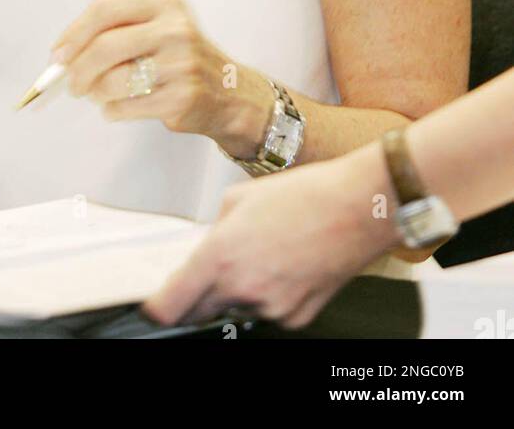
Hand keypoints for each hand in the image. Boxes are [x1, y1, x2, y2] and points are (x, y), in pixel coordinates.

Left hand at [52, 0, 250, 143]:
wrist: (230, 91)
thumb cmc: (179, 56)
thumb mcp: (158, 24)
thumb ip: (115, 28)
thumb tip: (64, 52)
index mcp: (164, 2)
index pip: (106, 8)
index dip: (75, 32)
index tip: (58, 53)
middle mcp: (175, 28)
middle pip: (105, 46)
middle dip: (78, 68)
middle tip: (71, 82)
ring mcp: (180, 64)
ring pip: (112, 80)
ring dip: (96, 92)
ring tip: (99, 93)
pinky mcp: (180, 97)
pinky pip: (125, 107)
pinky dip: (112, 110)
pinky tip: (119, 106)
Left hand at [142, 151, 394, 330]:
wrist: (358, 208)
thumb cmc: (307, 195)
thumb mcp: (241, 197)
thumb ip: (216, 228)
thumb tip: (208, 245)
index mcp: (221, 255)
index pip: (172, 305)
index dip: (158, 307)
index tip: (155, 304)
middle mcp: (244, 288)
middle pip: (201, 312)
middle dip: (198, 296)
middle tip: (214, 269)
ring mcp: (273, 308)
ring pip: (238, 308)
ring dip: (239, 290)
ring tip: (265, 252)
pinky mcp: (297, 317)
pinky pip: (269, 311)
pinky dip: (269, 295)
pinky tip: (285, 264)